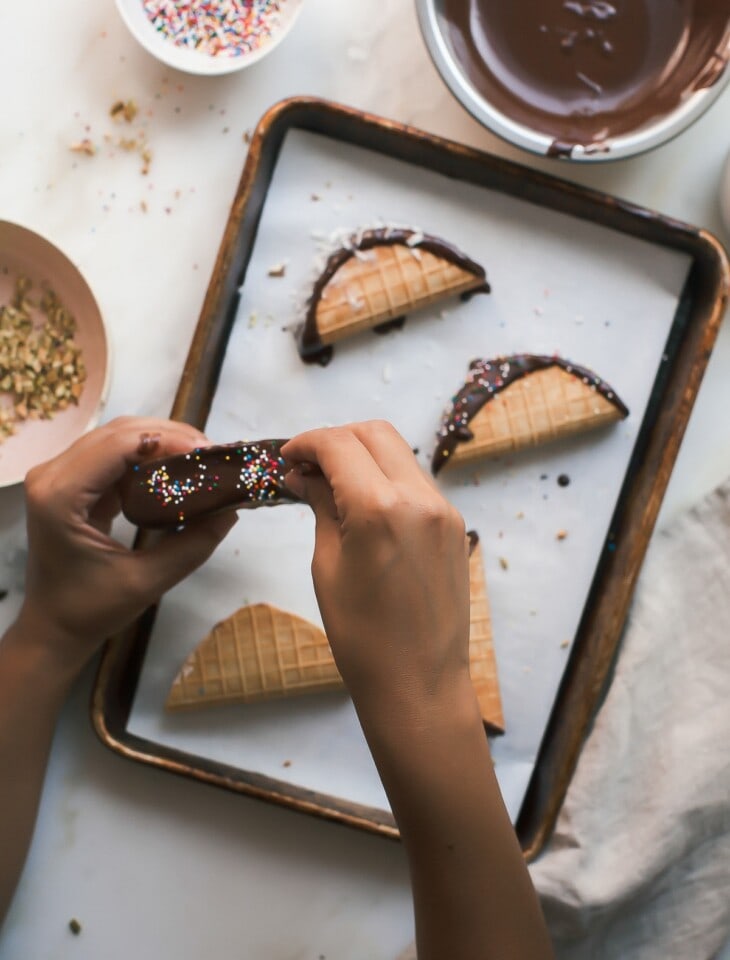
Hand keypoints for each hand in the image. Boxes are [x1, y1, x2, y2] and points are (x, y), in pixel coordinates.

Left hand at [16, 416, 236, 676]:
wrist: (53, 626)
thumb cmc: (91, 610)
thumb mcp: (148, 581)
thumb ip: (192, 545)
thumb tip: (232, 510)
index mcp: (60, 497)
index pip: (118, 445)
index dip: (167, 440)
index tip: (208, 454)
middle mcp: (52, 476)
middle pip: (118, 432)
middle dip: (169, 435)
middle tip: (212, 454)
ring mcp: (58, 476)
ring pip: (116, 437)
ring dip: (160, 441)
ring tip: (200, 458)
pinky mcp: (69, 481)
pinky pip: (111, 454)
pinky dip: (146, 455)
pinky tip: (176, 467)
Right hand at [282, 420, 471, 726]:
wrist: (419, 683)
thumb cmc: (362, 637)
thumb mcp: (327, 567)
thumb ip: (321, 508)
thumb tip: (302, 476)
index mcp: (379, 508)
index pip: (339, 444)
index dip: (306, 442)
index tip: (287, 457)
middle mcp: (419, 499)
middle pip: (375, 433)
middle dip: (337, 439)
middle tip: (307, 465)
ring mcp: (444, 511)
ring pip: (399, 455)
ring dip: (364, 457)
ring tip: (333, 487)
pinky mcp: (455, 527)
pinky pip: (417, 484)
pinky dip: (387, 480)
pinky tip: (365, 507)